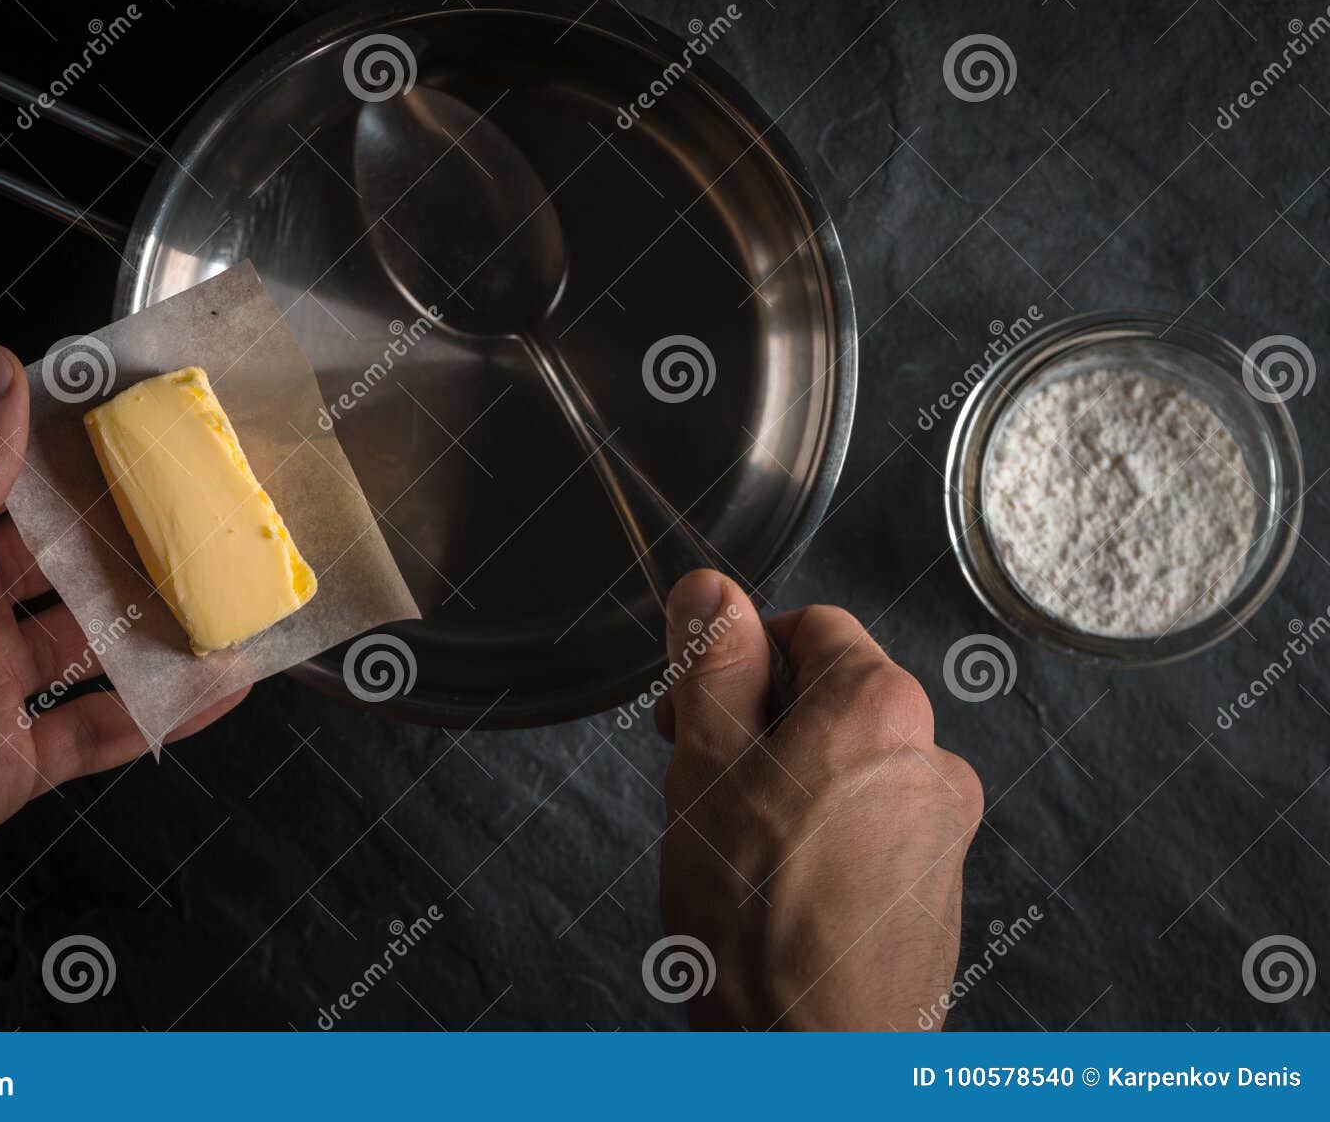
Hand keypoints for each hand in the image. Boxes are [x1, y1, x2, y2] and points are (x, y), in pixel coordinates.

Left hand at [0, 343, 245, 994]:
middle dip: (136, 542)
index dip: (77, 457)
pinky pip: (97, 730)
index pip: (7, 484)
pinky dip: (162, 711)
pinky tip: (220, 686)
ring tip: (238, 596)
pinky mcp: (3, 764)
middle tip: (218, 511)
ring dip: (161, 627)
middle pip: (62, 566)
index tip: (151, 429)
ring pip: (90, 647)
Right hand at [656, 569, 982, 1029]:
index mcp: (881, 706)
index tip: (701, 706)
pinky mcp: (937, 887)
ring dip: (790, 784)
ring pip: (849, 767)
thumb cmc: (757, 917)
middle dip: (761, 726)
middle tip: (705, 784)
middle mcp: (933, 757)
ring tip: (739, 849)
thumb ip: (714, 664)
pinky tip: (778, 889)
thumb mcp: (707, 764)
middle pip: (833, 698)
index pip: (813, 627)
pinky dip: (824, 837)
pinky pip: (873, 828)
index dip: (742, 659)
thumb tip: (711, 590)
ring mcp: (943, 828)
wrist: (814, 1055)